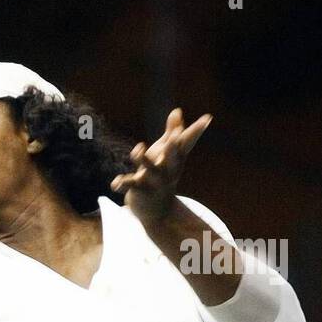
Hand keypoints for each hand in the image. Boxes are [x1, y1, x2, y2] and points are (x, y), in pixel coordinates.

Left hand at [111, 108, 211, 224]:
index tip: (207, 118)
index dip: (196, 131)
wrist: (158, 211)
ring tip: (137, 148)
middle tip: (176, 135)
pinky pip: (130, 186)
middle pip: (172, 156)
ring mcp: (154, 181)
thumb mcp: (168, 154)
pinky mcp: (139, 191)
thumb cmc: (163, 175)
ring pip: (149, 169)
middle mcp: (168, 170)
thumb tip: (177, 110)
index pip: (186, 143)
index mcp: (176, 159)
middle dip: (173, 146)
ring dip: (143, 159)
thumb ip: (173, 132)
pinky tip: (115, 183)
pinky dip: (122, 183)